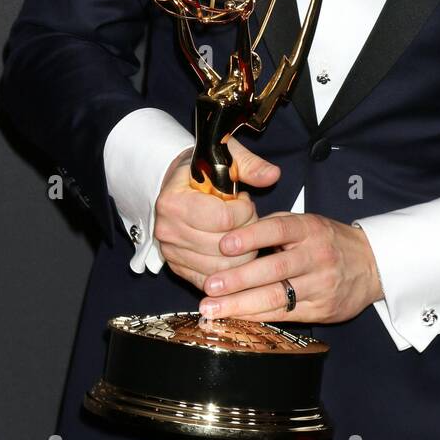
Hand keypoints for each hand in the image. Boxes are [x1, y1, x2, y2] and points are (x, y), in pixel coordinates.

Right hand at [154, 135, 280, 291]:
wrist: (178, 185)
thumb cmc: (203, 171)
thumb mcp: (226, 158)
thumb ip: (250, 166)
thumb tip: (272, 175)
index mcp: (174, 202)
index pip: (224, 219)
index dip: (245, 211)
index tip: (245, 200)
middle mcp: (168, 230)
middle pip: (225, 247)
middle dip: (247, 233)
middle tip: (247, 217)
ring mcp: (171, 252)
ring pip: (222, 268)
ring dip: (243, 253)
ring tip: (242, 232)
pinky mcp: (177, 268)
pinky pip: (211, 281)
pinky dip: (230, 273)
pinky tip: (238, 254)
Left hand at [198, 212, 384, 324]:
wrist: (372, 265)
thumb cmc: (329, 241)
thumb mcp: (308, 224)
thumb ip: (275, 227)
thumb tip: (234, 231)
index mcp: (310, 229)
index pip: (278, 229)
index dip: (250, 237)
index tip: (224, 245)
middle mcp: (316, 256)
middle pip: (274, 268)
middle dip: (238, 279)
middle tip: (209, 286)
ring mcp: (321, 284)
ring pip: (277, 296)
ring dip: (241, 304)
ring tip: (214, 309)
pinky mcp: (322, 308)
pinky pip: (286, 314)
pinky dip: (259, 317)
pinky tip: (237, 318)